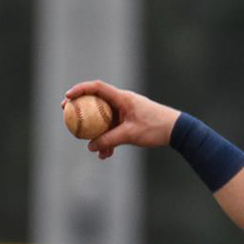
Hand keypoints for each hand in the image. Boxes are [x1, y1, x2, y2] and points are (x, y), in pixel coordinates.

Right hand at [61, 79, 179, 159]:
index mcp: (122, 98)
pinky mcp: (130, 121)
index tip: (67, 97)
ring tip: (89, 145)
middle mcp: (122, 101)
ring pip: (104, 118)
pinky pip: (113, 128)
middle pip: (96, 102)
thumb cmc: (155, 128)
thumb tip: (91, 147)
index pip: (97, 88)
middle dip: (81, 109)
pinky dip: (108, 139)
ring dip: (96, 131)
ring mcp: (126, 111)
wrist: (176, 130)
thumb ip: (109, 140)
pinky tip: (106, 155)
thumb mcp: (130, 135)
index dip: (80, 90)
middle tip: (67, 114)